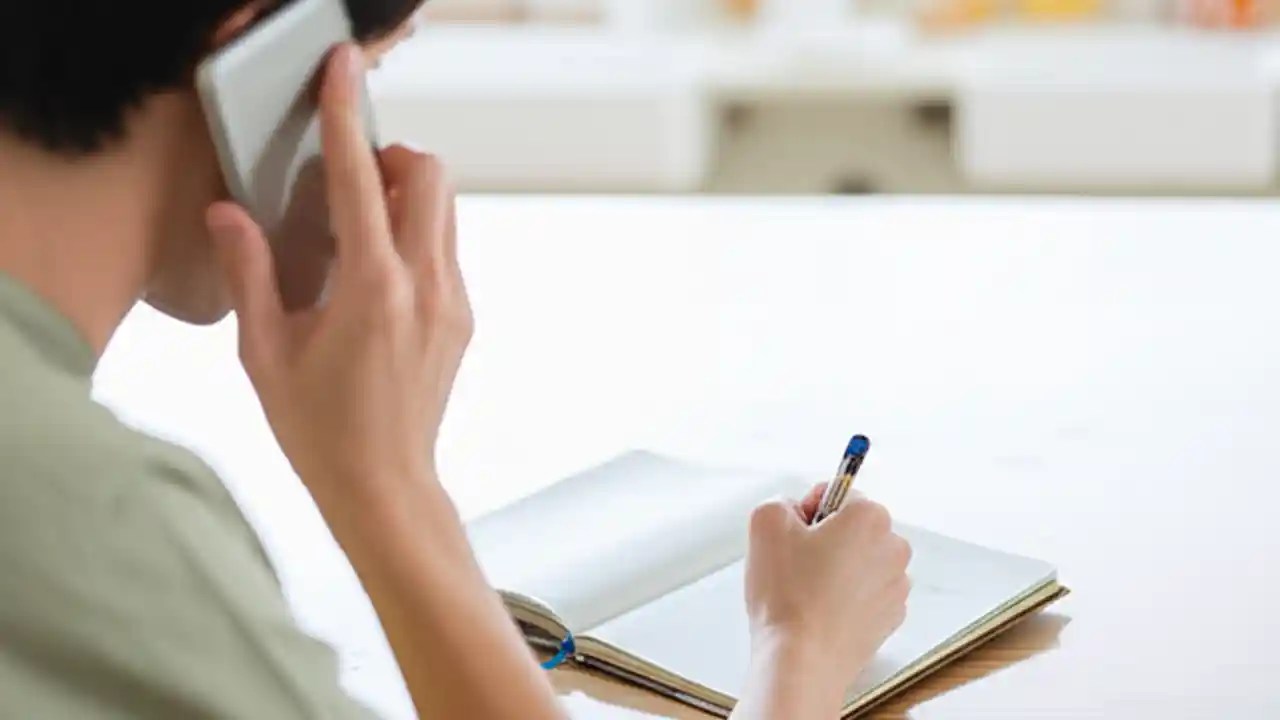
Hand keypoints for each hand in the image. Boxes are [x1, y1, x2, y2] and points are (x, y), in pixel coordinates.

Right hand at [206, 44, 471, 517]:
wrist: (385, 485)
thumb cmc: (320, 429)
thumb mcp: (265, 351)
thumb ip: (250, 272)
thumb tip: (229, 215)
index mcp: (373, 290)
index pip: (360, 179)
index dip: (347, 114)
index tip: (343, 71)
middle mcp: (426, 286)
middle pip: (429, 175)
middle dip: (389, 156)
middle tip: (347, 180)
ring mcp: (453, 301)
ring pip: (444, 208)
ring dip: (406, 194)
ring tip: (358, 228)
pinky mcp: (463, 317)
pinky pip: (446, 247)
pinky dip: (416, 233)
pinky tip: (377, 272)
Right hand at [743, 485, 910, 709]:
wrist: (802, 662)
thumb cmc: (787, 596)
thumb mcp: (764, 522)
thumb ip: (781, 501)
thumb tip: (793, 511)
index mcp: (870, 517)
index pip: (838, 495)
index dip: (808, 512)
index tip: (795, 536)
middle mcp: (894, 548)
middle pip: (854, 528)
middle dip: (826, 540)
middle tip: (797, 565)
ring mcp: (896, 586)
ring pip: (860, 561)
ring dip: (836, 569)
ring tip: (807, 593)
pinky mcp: (890, 617)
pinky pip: (866, 594)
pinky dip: (846, 598)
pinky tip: (821, 612)